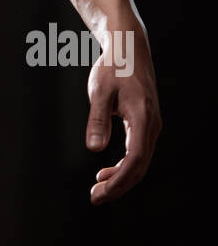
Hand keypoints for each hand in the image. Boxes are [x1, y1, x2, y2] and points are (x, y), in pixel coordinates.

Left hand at [85, 27, 161, 203]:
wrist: (129, 48)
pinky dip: (124, 165)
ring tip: (98, 188)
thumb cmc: (113, 66)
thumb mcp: (100, 89)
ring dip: (121, 178)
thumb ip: (97, 118)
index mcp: (143, 118)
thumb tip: (93, 148)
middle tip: (95, 198)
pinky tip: (106, 171)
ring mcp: (151, 125)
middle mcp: (152, 125)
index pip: (134, 160)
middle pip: (139, 166)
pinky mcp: (146, 123)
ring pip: (140, 161)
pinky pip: (138, 152)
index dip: (117, 181)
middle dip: (118, 185)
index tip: (99, 193)